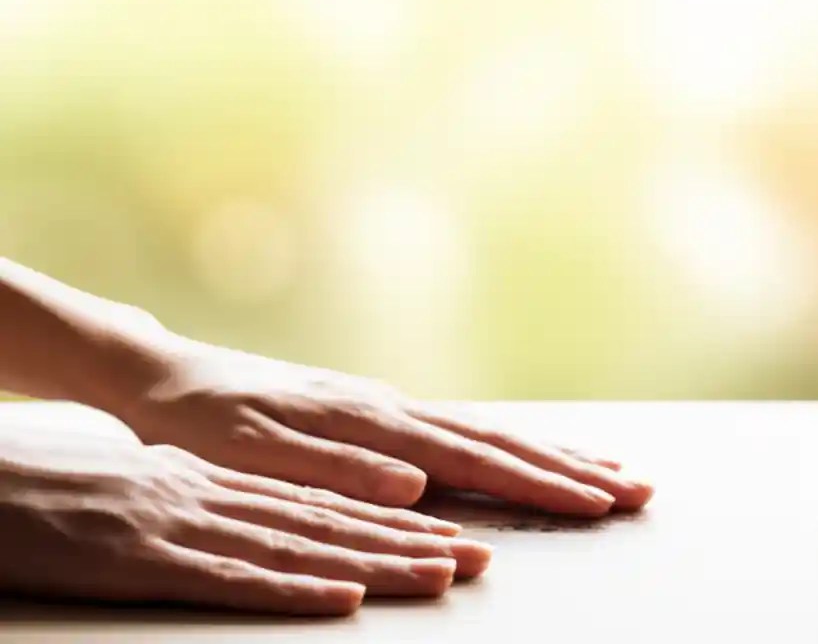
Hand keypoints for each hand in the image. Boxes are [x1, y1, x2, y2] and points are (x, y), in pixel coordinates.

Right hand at [0, 429, 491, 614]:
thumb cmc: (72, 496)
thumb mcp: (160, 495)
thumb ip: (224, 507)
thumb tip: (288, 530)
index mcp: (226, 484)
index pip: (328, 505)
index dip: (399, 524)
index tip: (458, 537)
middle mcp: (222, 498)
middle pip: (333, 523)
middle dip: (412, 543)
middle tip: (479, 559)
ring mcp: (188, 525)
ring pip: (301, 545)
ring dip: (375, 563)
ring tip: (438, 575)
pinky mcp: (147, 558)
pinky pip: (229, 577)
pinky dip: (290, 589)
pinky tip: (339, 599)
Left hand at [112, 338, 652, 513]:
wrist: (166, 376)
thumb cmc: (202, 426)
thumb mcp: (251, 455)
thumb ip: (334, 471)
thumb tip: (414, 484)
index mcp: (372, 423)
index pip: (475, 459)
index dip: (541, 484)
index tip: (599, 501)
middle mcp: (393, 409)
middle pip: (503, 442)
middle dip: (574, 470)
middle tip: (640, 491)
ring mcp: (391, 407)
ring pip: (491, 433)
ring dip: (556, 456)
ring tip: (612, 474)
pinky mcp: (380, 412)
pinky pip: (463, 432)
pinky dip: (512, 447)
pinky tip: (531, 455)